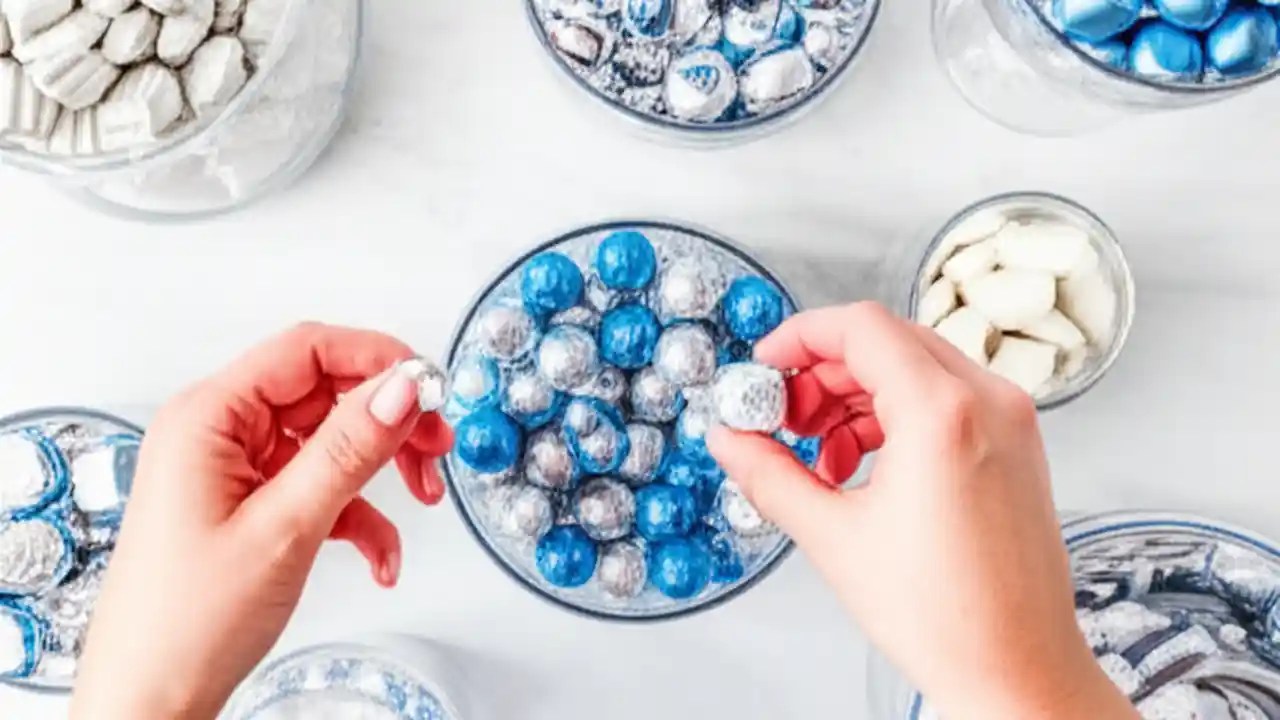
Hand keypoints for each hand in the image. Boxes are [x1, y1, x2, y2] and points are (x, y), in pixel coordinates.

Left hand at [70, 323, 453, 719]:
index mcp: (208, 418)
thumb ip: (348, 450)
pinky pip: (321, 487)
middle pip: (326, 393)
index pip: (307, 350)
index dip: (376, 359)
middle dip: (389, 421)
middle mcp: (218, 434)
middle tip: (436, 447)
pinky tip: (381, 556)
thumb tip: (400, 388)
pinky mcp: (251, 506)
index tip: (428, 388)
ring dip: (381, 470)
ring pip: (332, 441)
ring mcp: (234, 470)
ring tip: (421, 498)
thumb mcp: (284, 527)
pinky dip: (360, 516)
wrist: (149, 701)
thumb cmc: (183, 625)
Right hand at [707, 303, 1135, 719]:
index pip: (860, 327)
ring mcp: (1011, 422)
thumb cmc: (949, 619)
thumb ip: (770, 475)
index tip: (767, 366)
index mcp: (944, 413)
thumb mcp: (833, 538)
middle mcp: (988, 403)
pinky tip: (861, 468)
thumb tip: (731, 440)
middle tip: (782, 419)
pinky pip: (945, 401)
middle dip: (823, 375)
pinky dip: (895, 417)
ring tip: (820, 458)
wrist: (1018, 673)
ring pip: (916, 369)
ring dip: (856, 399)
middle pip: (887, 342)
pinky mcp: (1016, 446)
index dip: (800, 337)